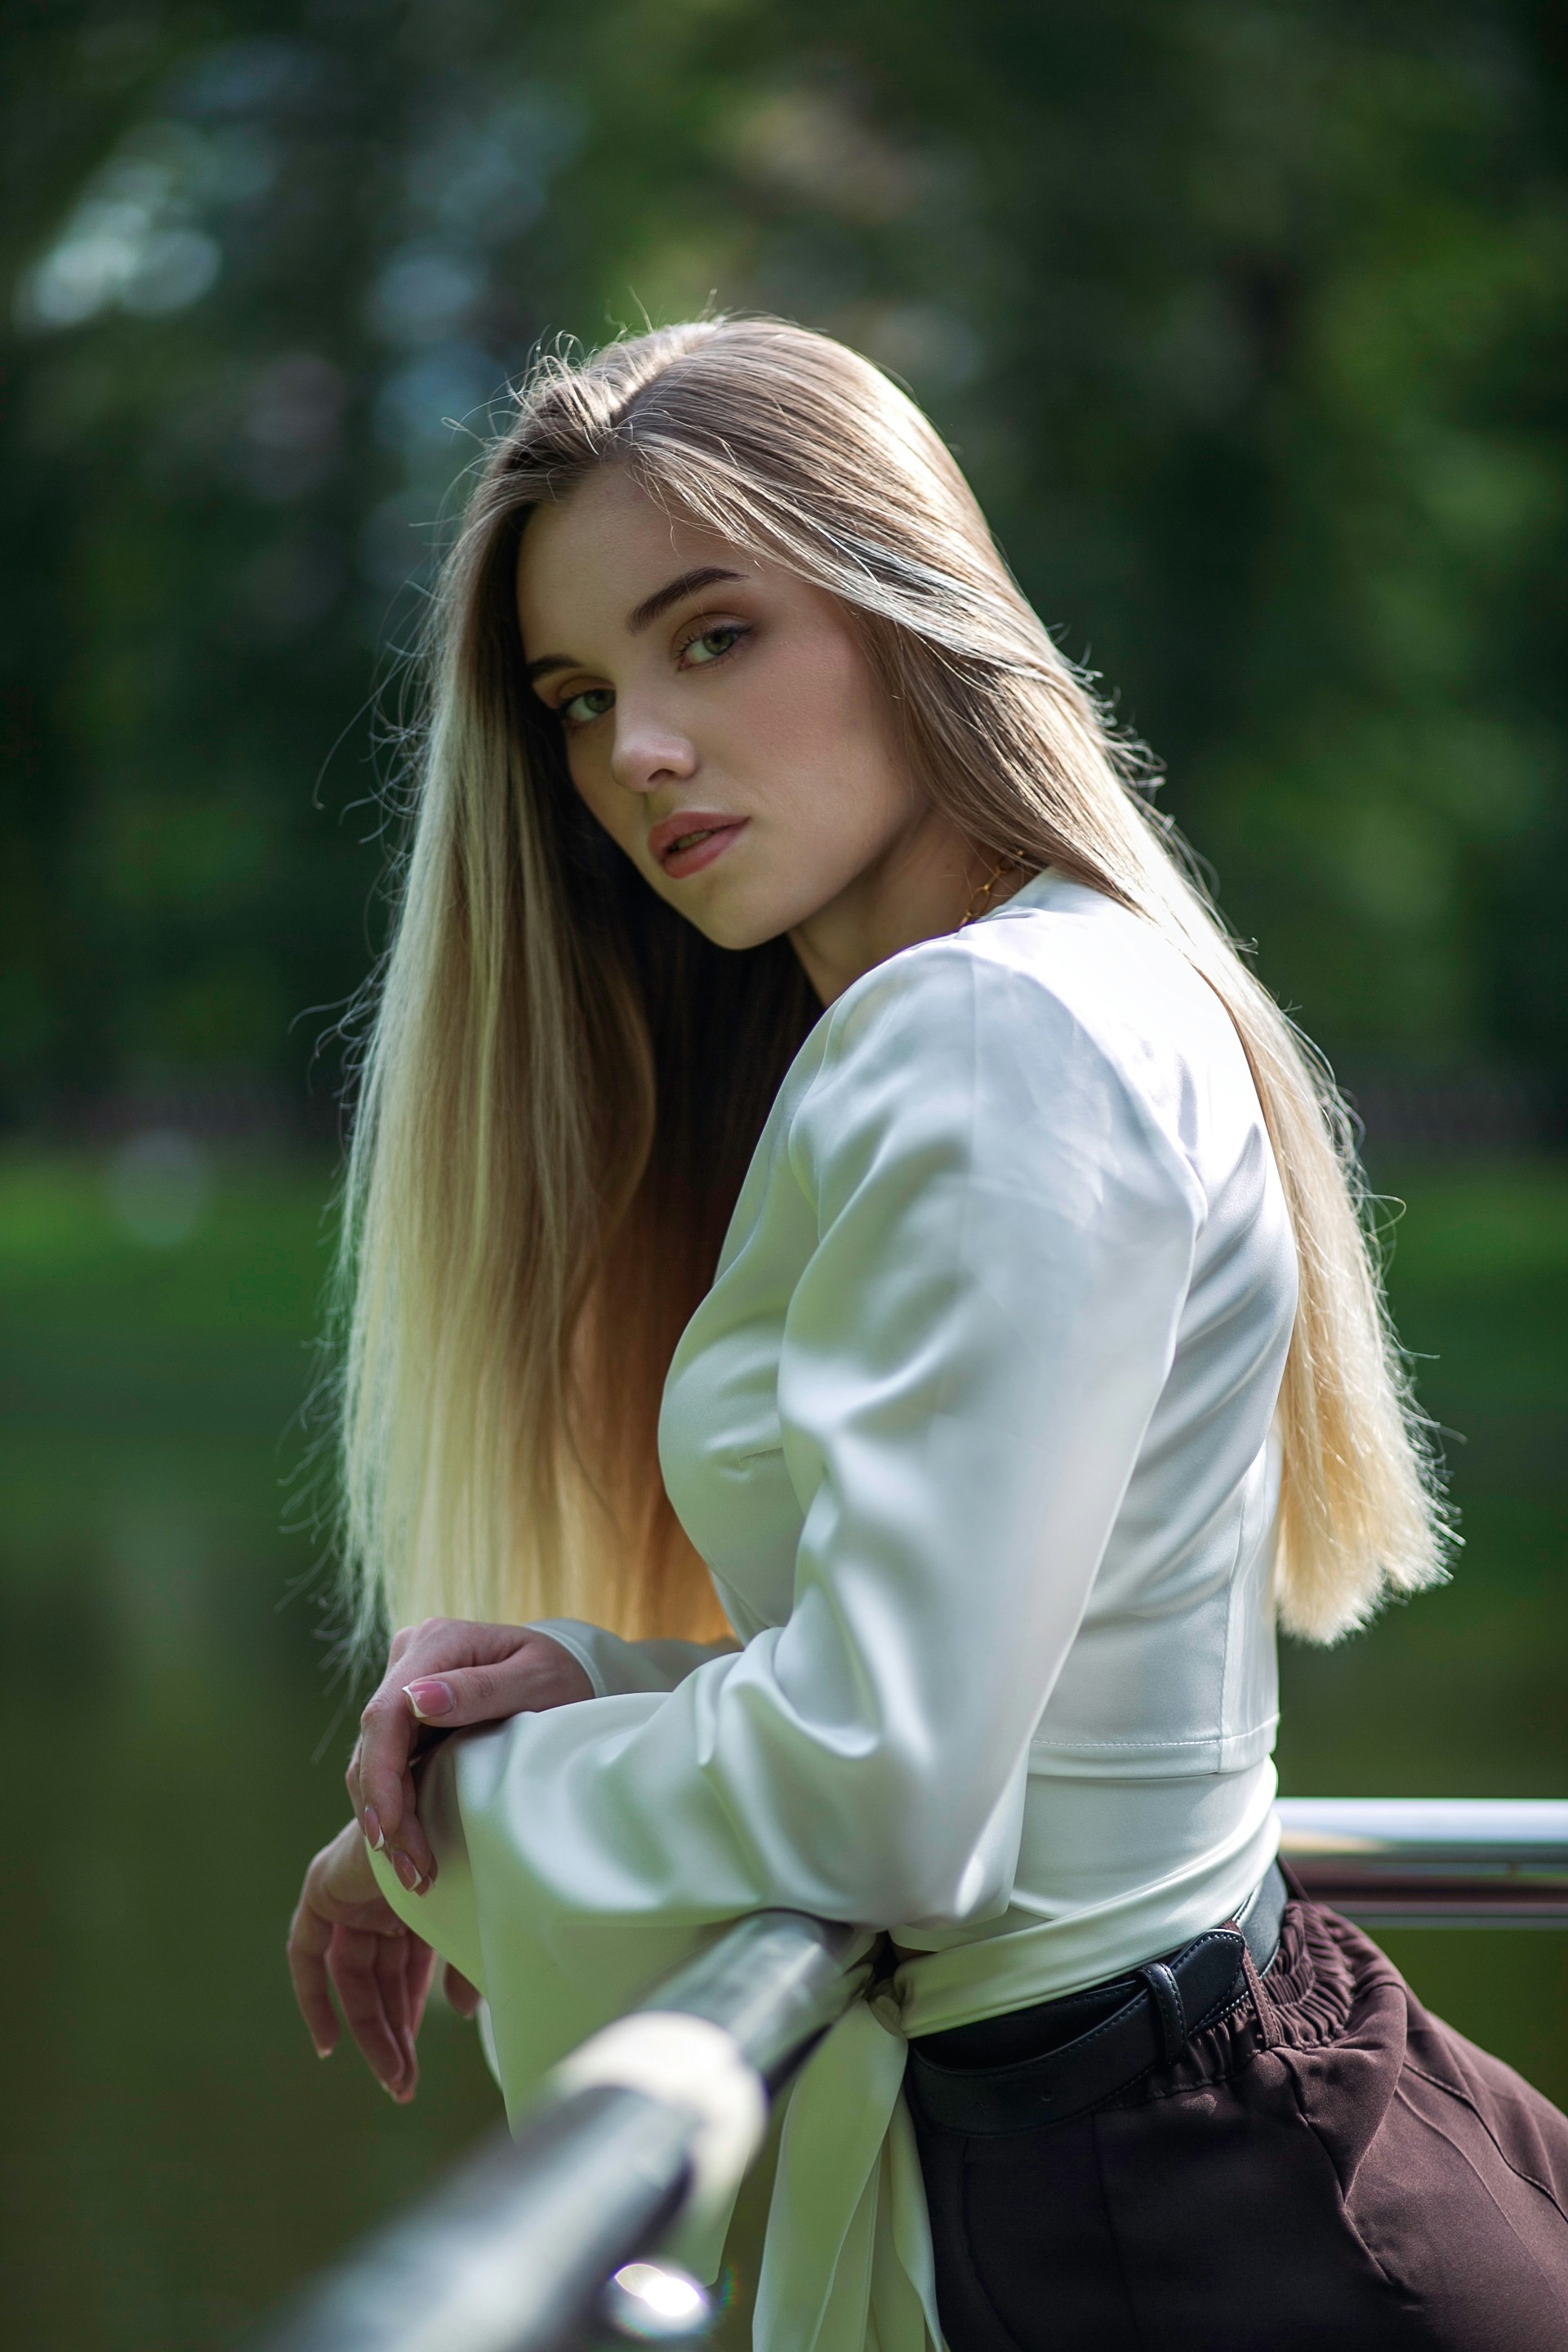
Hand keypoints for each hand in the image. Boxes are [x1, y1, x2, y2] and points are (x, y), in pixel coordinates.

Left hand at [286, 1819, 478, 2099]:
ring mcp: (353, 1892)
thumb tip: (467, 2015)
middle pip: (380, 1981)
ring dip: (371, 2029)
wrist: (454, 1809)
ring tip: (394, 2079)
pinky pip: (307, 1952)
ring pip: (353, 1977)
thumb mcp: (474, 1923)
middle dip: (393, 2035)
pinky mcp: (325, 1887)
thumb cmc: (477, 1852)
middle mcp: (383, 1896)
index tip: (412, 2071)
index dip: (408, 2019)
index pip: (408, 1972)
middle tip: (404, 2086)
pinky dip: (312, 1995)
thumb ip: (466, 1965)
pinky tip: (328, 2043)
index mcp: (420, 1899)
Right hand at [347, 1619, 593, 1891]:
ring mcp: (405, 1687)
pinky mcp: (409, 1717)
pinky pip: (389, 1766)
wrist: (569, 1670)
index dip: (380, 1774)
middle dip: (385, 1811)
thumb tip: (419, 1700)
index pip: (386, 1712)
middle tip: (410, 1869)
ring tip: (413, 1872)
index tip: (390, 1828)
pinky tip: (411, 1848)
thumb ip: (481, 1689)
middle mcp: (410, 1660)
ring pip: (374, 1760)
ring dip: (388, 1819)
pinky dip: (398, 1809)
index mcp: (437, 1643)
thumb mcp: (537, 1679)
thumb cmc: (561, 1674)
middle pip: (374, 1742)